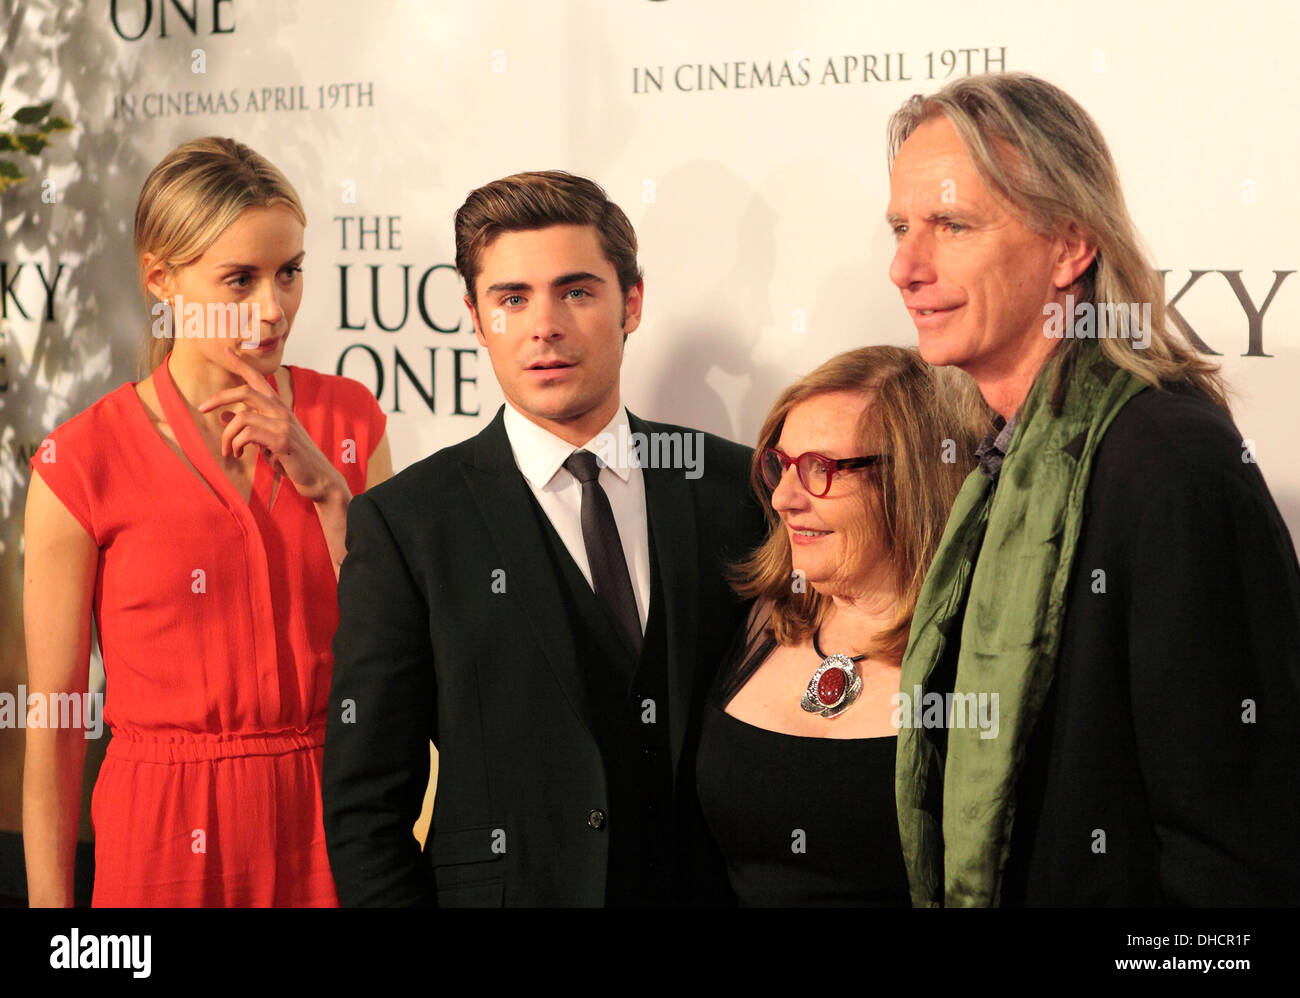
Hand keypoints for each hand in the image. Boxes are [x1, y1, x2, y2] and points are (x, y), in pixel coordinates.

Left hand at [197, 348, 348, 504]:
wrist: (318, 478)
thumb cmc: (292, 459)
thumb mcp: (266, 440)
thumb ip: (248, 426)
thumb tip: (223, 416)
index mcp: (278, 408)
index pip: (258, 380)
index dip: (242, 364)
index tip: (227, 350)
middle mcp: (281, 411)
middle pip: (245, 391)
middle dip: (219, 397)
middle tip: (202, 408)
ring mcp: (283, 425)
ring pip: (242, 417)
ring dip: (227, 436)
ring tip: (228, 451)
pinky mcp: (281, 440)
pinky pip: (248, 434)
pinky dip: (237, 444)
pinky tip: (238, 454)